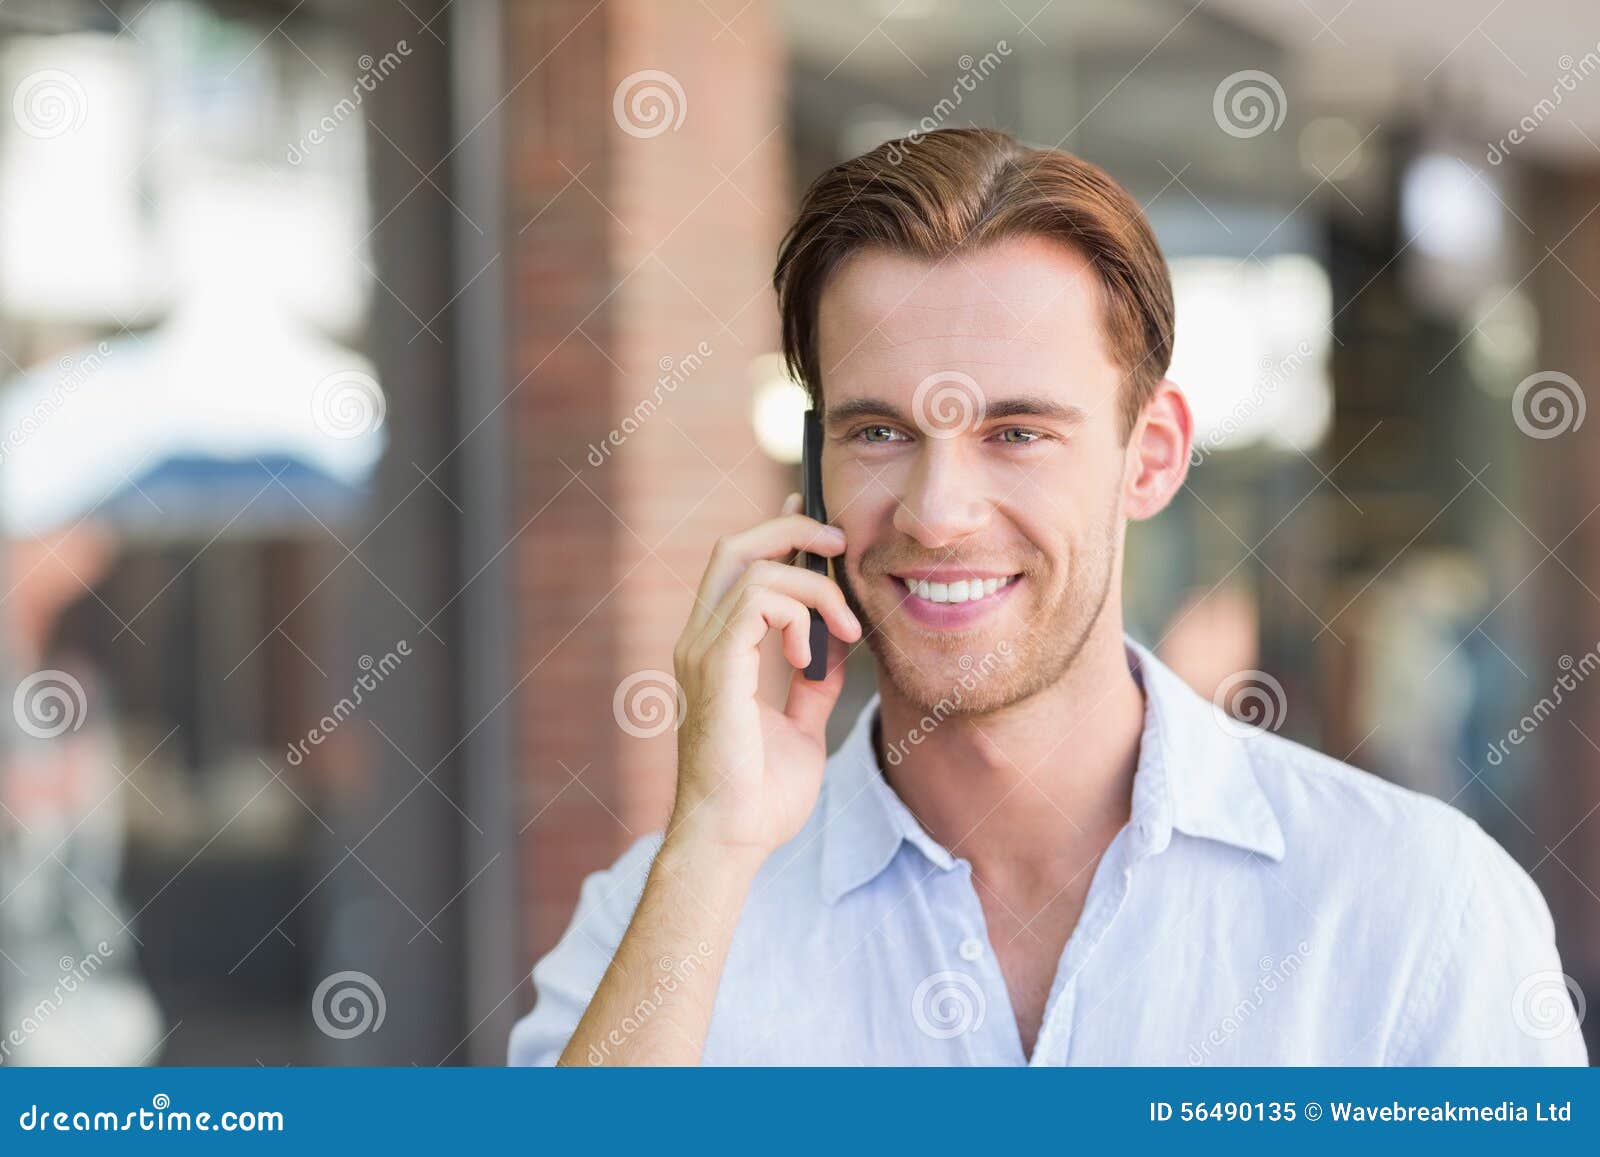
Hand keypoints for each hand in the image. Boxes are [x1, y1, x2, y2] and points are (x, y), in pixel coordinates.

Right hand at [667, 493, 860, 859]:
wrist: (734, 840)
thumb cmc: (759, 797)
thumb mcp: (802, 726)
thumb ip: (814, 683)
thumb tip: (837, 648)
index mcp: (714, 651)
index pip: (736, 566)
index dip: (779, 533)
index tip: (825, 534)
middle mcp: (699, 641)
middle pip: (735, 547)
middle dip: (792, 528)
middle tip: (841, 543)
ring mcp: (701, 651)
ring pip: (753, 567)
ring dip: (814, 587)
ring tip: (845, 631)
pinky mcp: (715, 667)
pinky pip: (758, 602)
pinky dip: (798, 613)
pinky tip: (812, 654)